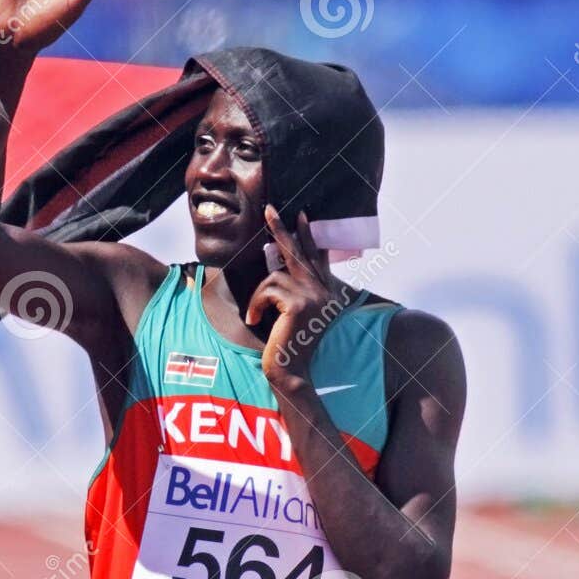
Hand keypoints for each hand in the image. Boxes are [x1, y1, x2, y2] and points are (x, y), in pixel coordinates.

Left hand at [245, 208, 342, 387]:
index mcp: (325, 293)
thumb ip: (291, 288)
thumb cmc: (286, 344)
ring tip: (256, 314)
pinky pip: (267, 290)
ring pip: (274, 277)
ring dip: (258, 296)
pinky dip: (255, 304)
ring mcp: (314, 297)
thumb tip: (278, 261)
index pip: (316, 257)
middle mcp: (324, 292)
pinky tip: (254, 320)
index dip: (309, 236)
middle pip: (298, 253)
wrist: (290, 370)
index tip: (302, 215)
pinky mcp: (299, 304)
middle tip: (268, 208)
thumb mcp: (290, 312)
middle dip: (281, 229)